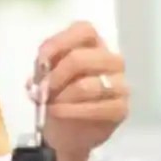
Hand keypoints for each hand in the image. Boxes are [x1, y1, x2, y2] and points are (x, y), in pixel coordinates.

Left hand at [26, 21, 128, 160]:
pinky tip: (59, 113)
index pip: (84, 30)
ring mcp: (120, 84)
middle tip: (43, 90)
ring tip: (49, 105)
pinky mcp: (121, 108)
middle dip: (56, 76)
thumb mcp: (45, 77)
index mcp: (93, 45)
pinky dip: (72, 111)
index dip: (58, 43)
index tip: (41, 61)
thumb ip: (42, 69)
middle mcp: (111, 60)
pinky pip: (98, 108)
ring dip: (62, 96)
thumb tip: (38, 75)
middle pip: (81, 58)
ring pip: (88, 86)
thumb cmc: (58, 95)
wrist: (68, 130)